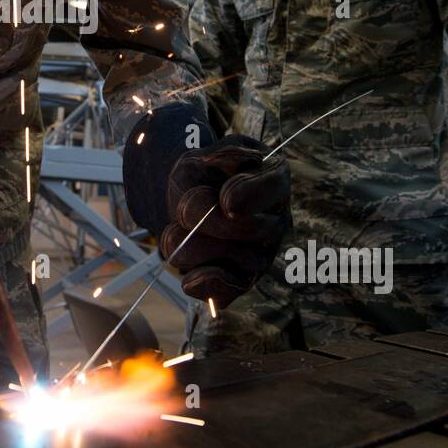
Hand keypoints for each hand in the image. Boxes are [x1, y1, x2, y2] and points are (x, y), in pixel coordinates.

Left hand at [161, 135, 290, 306]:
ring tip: (170, 235)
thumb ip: (208, 171)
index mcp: (273, 177)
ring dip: (201, 249)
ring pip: (246, 260)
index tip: (224, 200)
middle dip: (214, 223)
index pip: (273, 185)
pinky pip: (236, 288)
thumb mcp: (197, 159)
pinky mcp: (246, 276)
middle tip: (184, 211)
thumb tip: (219, 192)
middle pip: (258, 228)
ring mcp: (264, 249)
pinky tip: (190, 281)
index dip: (250, 194)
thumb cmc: (197, 176)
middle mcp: (276, 217)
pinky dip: (211, 286)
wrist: (183, 200)